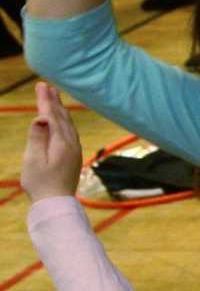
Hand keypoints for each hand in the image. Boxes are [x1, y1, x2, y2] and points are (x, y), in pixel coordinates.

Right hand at [19, 82, 81, 202]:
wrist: (56, 204)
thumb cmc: (41, 183)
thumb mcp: (33, 160)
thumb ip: (37, 137)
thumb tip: (41, 118)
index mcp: (61, 143)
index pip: (52, 116)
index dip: (45, 100)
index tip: (41, 86)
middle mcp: (71, 144)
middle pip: (62, 117)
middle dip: (53, 101)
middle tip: (46, 87)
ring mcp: (74, 150)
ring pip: (68, 124)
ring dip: (60, 110)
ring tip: (53, 98)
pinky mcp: (73, 156)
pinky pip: (69, 132)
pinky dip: (64, 121)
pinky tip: (61, 121)